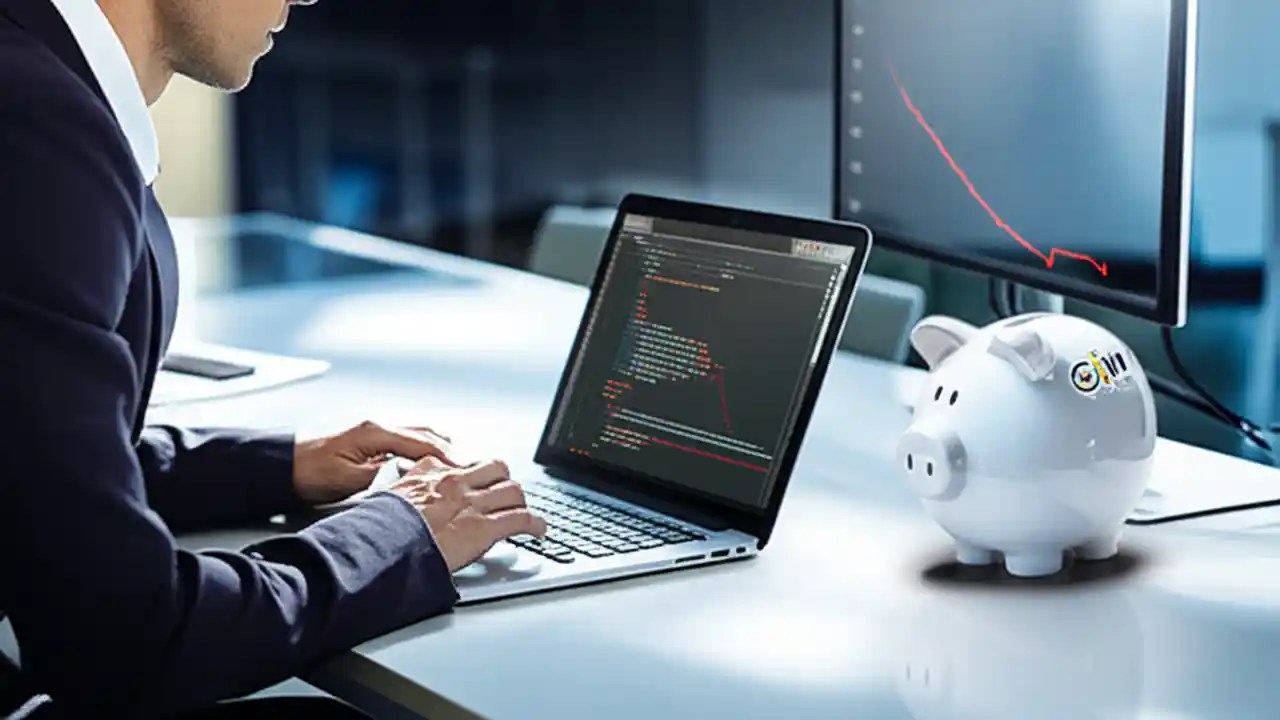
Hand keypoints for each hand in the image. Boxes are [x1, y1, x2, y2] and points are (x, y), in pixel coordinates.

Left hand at [293, 420, 456, 504]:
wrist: (280, 463)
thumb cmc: (307, 469)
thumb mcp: (348, 479)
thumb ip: (383, 477)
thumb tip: (411, 480)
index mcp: (376, 431)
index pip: (425, 443)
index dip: (450, 458)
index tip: (468, 469)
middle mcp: (379, 425)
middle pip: (429, 434)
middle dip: (452, 451)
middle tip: (472, 468)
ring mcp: (375, 429)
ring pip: (419, 435)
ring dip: (440, 449)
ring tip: (457, 467)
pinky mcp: (370, 439)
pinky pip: (407, 440)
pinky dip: (425, 450)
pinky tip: (429, 464)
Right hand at [389, 456, 546, 571]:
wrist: (379, 548)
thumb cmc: (377, 530)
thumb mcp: (382, 499)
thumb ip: (398, 492)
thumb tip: (393, 499)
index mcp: (430, 473)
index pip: (461, 462)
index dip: (473, 473)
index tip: (475, 481)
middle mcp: (456, 482)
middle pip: (496, 467)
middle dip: (503, 480)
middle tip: (504, 492)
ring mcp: (473, 503)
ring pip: (513, 490)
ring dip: (520, 502)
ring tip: (523, 511)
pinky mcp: (485, 527)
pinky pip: (521, 520)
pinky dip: (536, 525)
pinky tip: (539, 531)